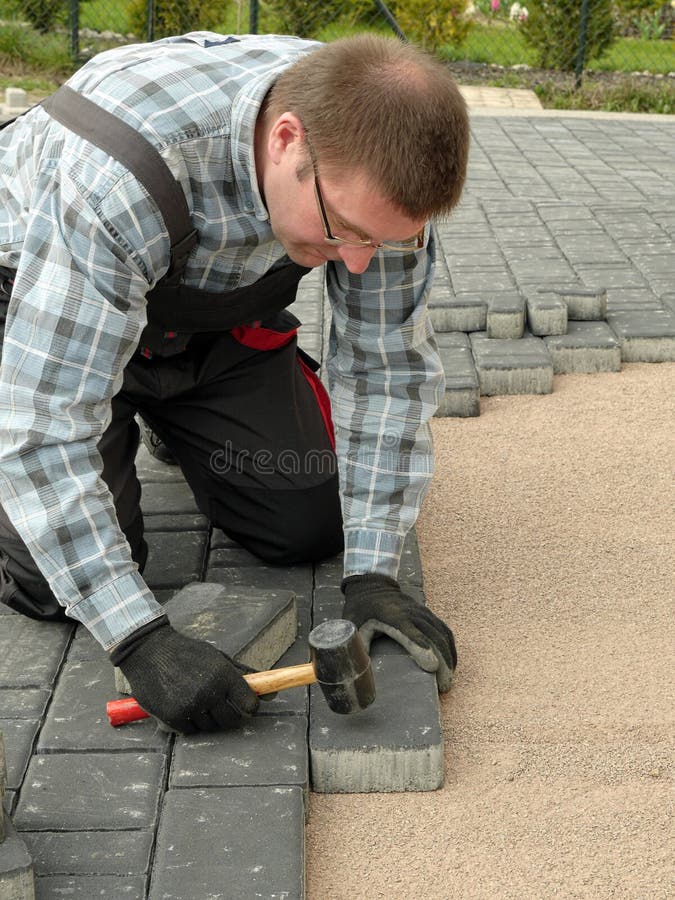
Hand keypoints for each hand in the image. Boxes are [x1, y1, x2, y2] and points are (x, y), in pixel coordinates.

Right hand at [110, 619, 258, 732]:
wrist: (150, 650)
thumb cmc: (187, 653)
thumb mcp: (218, 658)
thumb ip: (244, 676)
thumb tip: (272, 693)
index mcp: (223, 675)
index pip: (250, 704)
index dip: (251, 706)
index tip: (246, 705)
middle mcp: (209, 692)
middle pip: (232, 719)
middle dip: (229, 714)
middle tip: (219, 704)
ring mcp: (191, 706)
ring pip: (212, 727)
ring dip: (208, 718)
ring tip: (197, 699)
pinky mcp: (174, 717)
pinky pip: (191, 731)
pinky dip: (190, 723)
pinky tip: (183, 706)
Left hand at [342, 574, 456, 691]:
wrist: (372, 585)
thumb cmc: (362, 608)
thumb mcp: (354, 625)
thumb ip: (358, 646)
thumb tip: (359, 670)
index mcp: (392, 616)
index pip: (411, 632)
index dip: (422, 648)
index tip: (432, 667)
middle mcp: (412, 613)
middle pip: (433, 636)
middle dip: (442, 660)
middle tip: (443, 685)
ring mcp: (422, 612)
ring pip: (442, 634)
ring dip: (448, 656)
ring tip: (449, 678)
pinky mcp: (427, 614)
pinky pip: (444, 630)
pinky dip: (450, 646)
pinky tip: (451, 662)